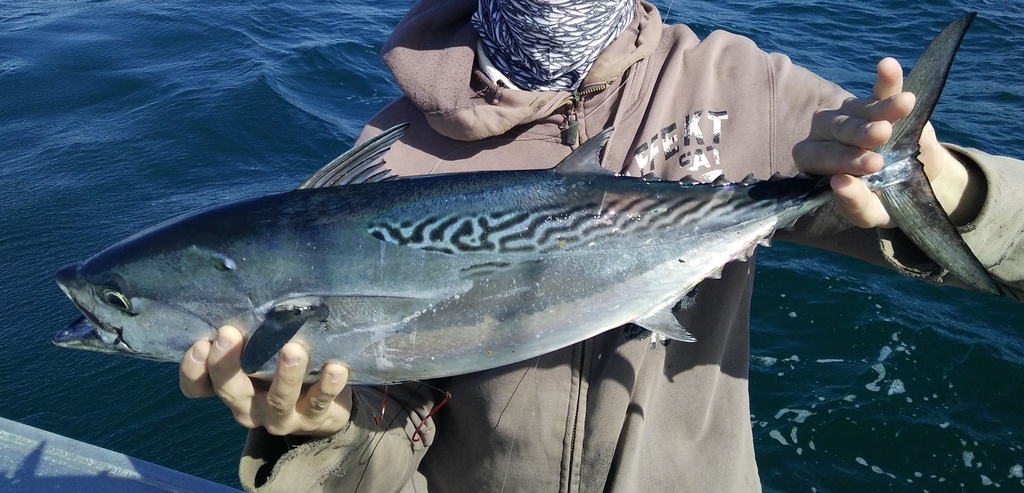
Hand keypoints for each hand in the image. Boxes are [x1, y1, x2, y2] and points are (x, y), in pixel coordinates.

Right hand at [179, 326, 352, 436]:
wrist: (326, 406)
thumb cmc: (283, 367)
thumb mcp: (262, 351)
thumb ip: (251, 333)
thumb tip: (249, 293)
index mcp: (230, 387)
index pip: (198, 385)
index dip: (193, 369)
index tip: (200, 342)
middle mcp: (249, 406)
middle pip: (231, 391)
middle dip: (227, 364)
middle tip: (229, 333)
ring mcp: (281, 416)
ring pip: (278, 399)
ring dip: (285, 376)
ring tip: (293, 350)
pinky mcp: (314, 417)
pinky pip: (319, 403)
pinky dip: (327, 386)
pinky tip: (336, 368)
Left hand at [793, 57, 980, 227]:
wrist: (916, 186)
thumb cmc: (882, 201)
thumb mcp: (870, 212)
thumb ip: (853, 204)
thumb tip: (840, 184)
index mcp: (815, 163)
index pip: (818, 156)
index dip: (842, 159)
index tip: (873, 165)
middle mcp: (826, 134)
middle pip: (836, 128)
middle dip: (859, 132)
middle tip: (882, 137)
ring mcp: (850, 114)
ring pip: (858, 108)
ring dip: (879, 107)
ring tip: (902, 107)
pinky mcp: (878, 101)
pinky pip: (879, 88)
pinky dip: (885, 79)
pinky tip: (888, 66)